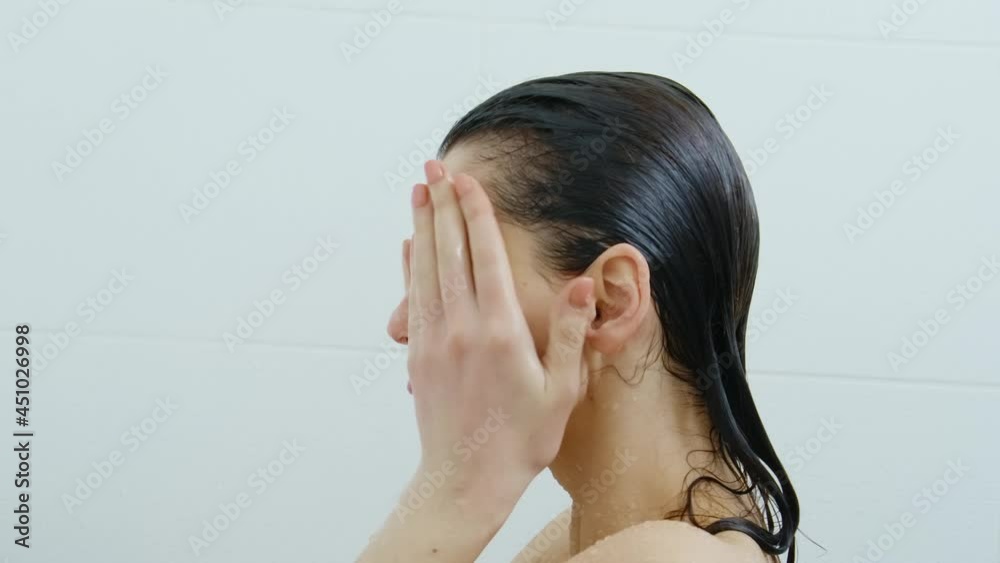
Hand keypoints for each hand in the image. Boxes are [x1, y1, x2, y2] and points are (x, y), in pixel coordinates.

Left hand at [406, 160, 596, 511]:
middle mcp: (463, 326)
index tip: (467, 180)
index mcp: (502, 331)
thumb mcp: (561, 391)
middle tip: (434, 166)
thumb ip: (569, 334)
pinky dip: (410, 265)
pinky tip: (408, 244)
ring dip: (422, 225)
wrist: (467, 480)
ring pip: (425, 268)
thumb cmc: (522, 440)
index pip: (486, 256)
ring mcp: (435, 338)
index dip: (476, 213)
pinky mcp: (418, 354)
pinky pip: (413, 297)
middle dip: (443, 204)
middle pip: (449, 251)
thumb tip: (579, 284)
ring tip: (419, 190)